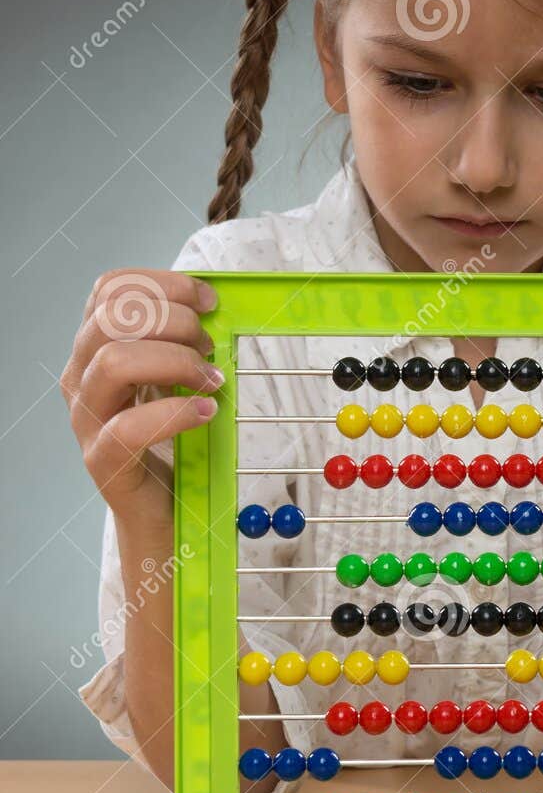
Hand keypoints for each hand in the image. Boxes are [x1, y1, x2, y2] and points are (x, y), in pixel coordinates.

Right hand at [60, 269, 220, 517]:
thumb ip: (178, 341)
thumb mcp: (171, 376)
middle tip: (209, 346)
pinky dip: (176, 412)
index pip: (109, 290)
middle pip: (111, 318)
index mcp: (94, 348)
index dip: (162, 284)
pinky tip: (206, 411)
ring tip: (211, 379)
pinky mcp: (103, 460)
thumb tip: (211, 307)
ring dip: (176, 361)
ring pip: (114, 363)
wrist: (161, 508)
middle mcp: (80, 377)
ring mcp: (86, 419)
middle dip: (173, 320)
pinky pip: (129, 427)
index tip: (208, 300)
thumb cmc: (170, 436)